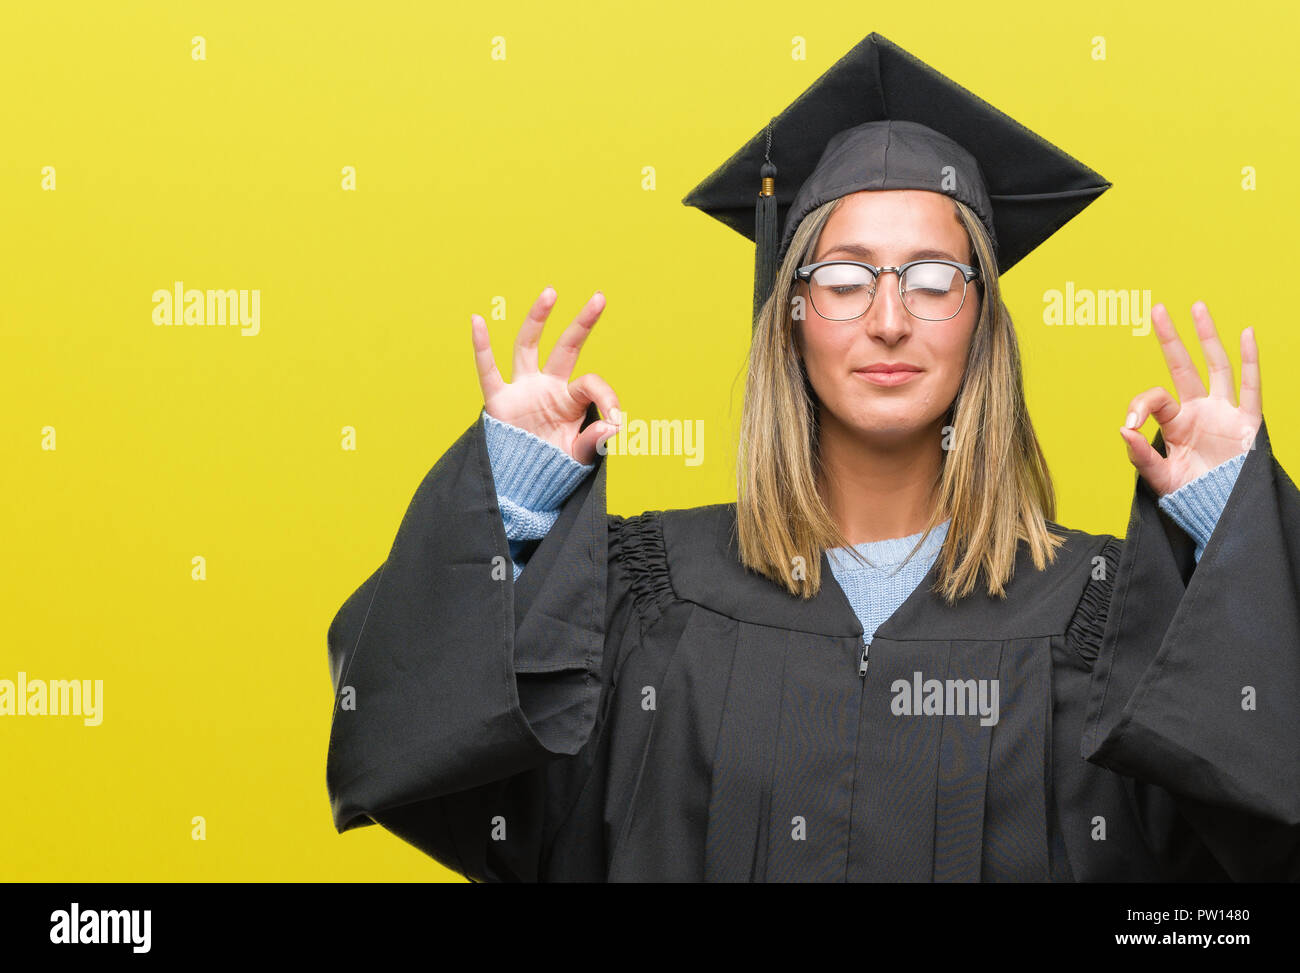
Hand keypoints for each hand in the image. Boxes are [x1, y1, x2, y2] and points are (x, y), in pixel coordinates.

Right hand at [472, 285, 621, 465]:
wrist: (522, 484)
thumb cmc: (553, 466)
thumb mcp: (578, 458)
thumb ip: (595, 442)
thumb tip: (613, 426)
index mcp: (572, 400)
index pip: (591, 383)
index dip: (608, 397)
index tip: (617, 420)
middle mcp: (549, 386)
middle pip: (566, 347)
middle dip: (582, 324)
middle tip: (599, 298)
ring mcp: (523, 389)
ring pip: (529, 346)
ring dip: (538, 319)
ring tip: (551, 293)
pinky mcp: (499, 401)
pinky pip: (487, 371)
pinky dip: (481, 347)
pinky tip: (477, 320)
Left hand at [1120, 301, 1260, 496]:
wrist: (1222, 511)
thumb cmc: (1191, 495)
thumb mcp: (1160, 478)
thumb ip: (1141, 456)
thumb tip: (1123, 430)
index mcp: (1174, 423)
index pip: (1155, 399)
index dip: (1140, 406)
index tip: (1131, 425)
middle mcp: (1198, 411)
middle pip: (1183, 366)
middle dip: (1171, 339)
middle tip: (1158, 310)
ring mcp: (1224, 412)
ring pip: (1216, 366)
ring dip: (1207, 337)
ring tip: (1197, 307)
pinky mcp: (1248, 422)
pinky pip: (1251, 386)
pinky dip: (1251, 360)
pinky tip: (1246, 333)